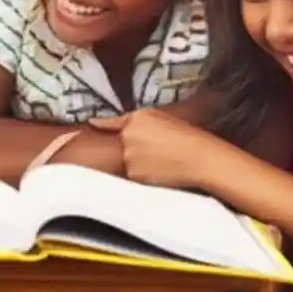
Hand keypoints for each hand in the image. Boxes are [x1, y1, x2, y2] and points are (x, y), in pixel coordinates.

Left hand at [88, 109, 225, 188]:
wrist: (201, 158)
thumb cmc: (188, 136)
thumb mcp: (161, 118)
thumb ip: (132, 119)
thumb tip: (98, 122)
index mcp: (136, 118)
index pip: (110, 123)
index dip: (100, 125)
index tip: (91, 125)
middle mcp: (128, 135)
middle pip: (123, 144)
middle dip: (135, 147)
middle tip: (159, 150)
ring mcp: (129, 155)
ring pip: (128, 160)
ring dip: (140, 161)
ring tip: (164, 160)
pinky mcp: (134, 173)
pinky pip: (134, 174)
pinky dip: (144, 173)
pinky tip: (162, 170)